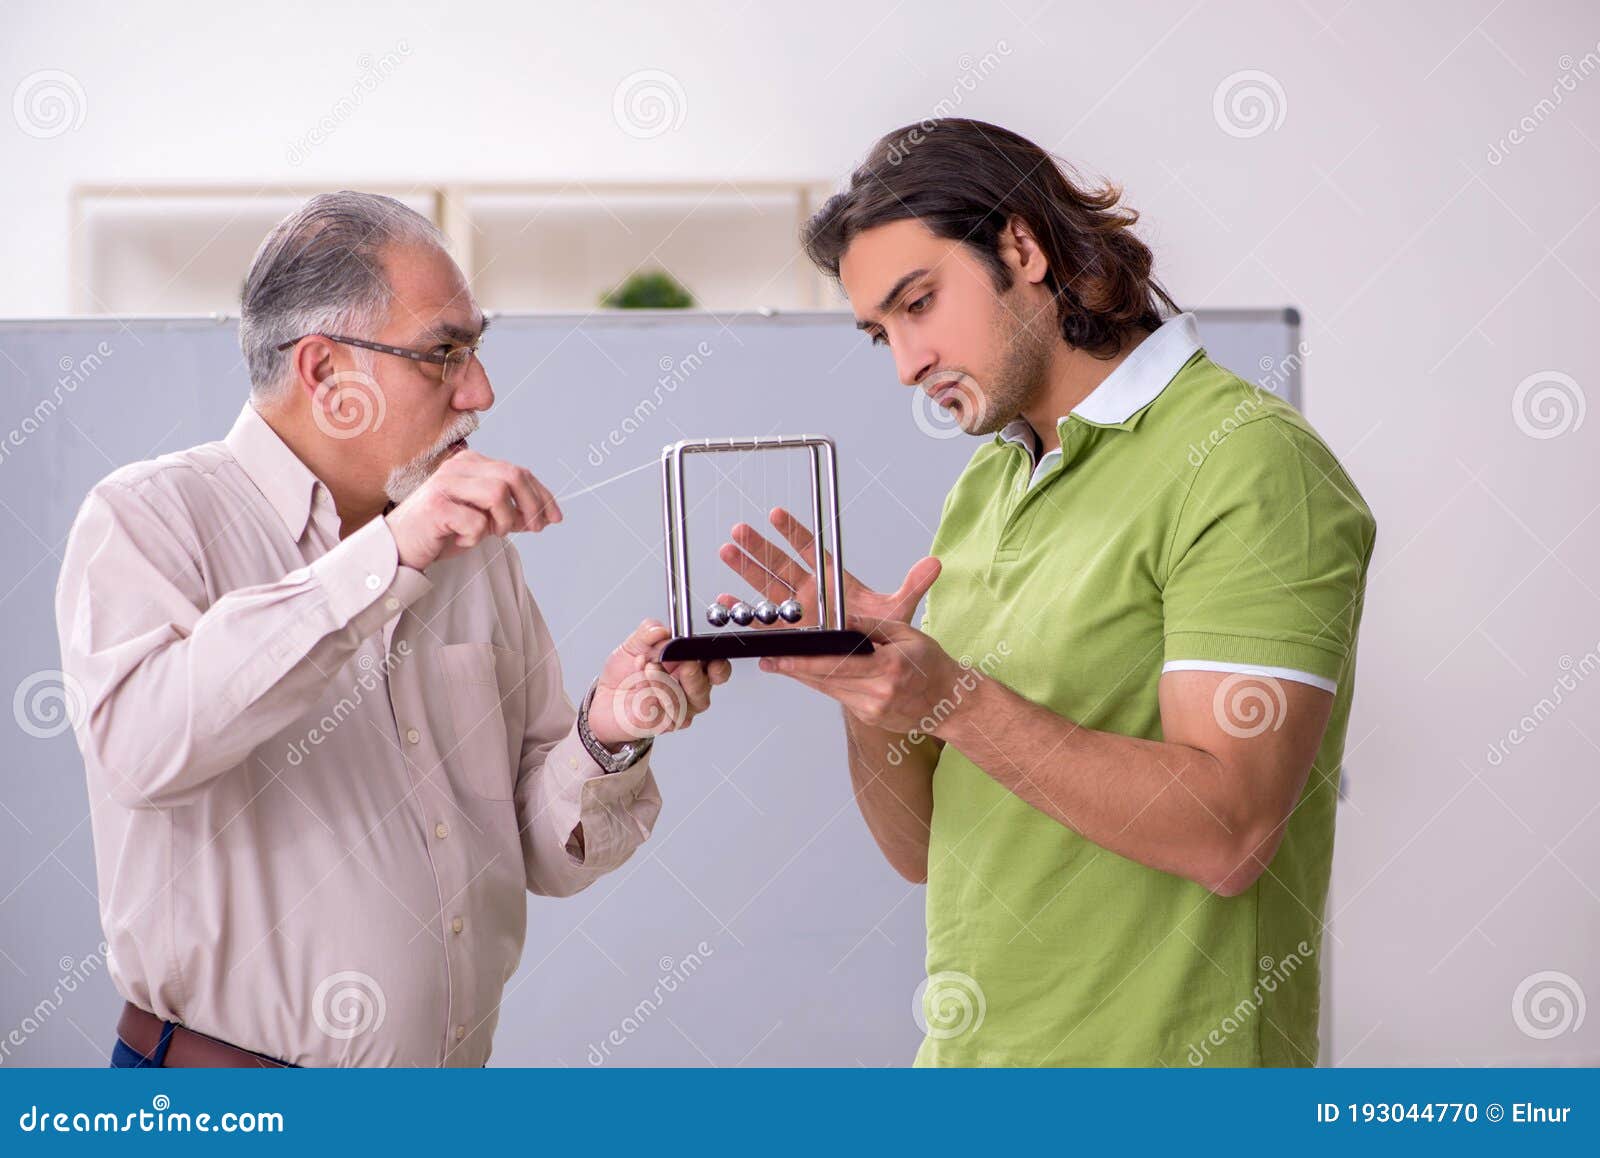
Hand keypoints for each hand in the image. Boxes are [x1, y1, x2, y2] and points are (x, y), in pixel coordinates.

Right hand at [385, 447, 561, 570]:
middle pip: (512, 476)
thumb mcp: (480, 519)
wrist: (399, 547)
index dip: (541, 494)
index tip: (555, 517)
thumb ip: (507, 512)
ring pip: (498, 494)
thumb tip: (543, 515)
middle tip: (535, 528)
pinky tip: (461, 539)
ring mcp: (445, 484)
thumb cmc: (440, 532)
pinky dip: (475, 537)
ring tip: (490, 533)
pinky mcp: (436, 506)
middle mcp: (458, 467)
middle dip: (532, 505)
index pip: (517, 471)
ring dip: (504, 521)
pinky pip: (476, 522)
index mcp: (470, 464)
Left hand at [588, 619, 732, 744]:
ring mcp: (675, 711)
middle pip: (703, 689)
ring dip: (663, 681)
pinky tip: (638, 683)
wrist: (605, 698)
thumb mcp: (634, 645)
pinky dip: (648, 693)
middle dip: (691, 675)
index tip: (708, 659)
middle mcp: (688, 693)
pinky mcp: (658, 724)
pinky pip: (659, 711)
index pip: (718, 671)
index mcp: (692, 669)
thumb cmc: (625, 674)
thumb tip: (661, 629)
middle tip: (678, 661)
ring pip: (680, 701)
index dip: (719, 667)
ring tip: (647, 667)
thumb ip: (648, 633)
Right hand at [716, 507, 940, 628]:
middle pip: (780, 564)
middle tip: (739, 530)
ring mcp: (795, 610)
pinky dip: (743, 608)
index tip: (777, 513)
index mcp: (831, 579)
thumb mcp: (897, 608)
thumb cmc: (879, 631)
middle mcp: (808, 590)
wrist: (871, 662)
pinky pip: (762, 618)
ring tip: (727, 551)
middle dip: (759, 547)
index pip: (810, 549)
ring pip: (766, 586)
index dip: (794, 531)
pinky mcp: (787, 631)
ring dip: (746, 570)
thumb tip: (935, 564)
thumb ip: (912, 585)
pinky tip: (724, 598)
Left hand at [758, 614, 967, 734]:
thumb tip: (839, 618)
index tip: (779, 657)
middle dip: (794, 669)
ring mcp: (871, 710)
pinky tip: (809, 672)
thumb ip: (871, 627)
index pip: (837, 664)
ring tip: (779, 663)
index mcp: (888, 669)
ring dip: (803, 676)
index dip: (803, 662)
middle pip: (825, 680)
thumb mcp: (906, 634)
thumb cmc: (930, 664)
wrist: (949, 702)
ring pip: (828, 690)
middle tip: (769, 660)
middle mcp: (877, 694)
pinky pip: (838, 696)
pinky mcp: (868, 717)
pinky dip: (823, 682)